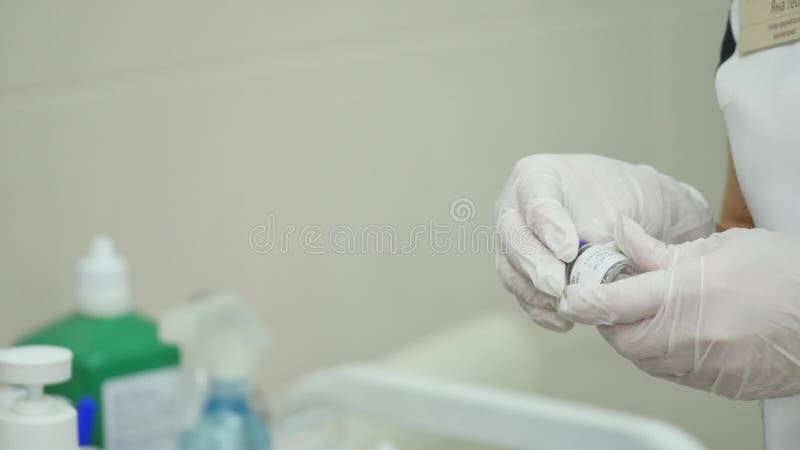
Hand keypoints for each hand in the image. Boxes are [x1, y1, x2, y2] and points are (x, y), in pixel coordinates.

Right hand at [495, 154, 711, 331]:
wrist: (635, 218)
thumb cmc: (626, 203)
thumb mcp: (620, 212)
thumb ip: (596, 242)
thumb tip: (580, 277)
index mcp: (536, 176)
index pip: (534, 201)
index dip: (548, 227)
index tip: (569, 251)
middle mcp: (515, 206)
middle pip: (512, 236)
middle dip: (534, 264)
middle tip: (557, 285)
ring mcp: (513, 239)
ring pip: (509, 268)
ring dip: (535, 291)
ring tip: (565, 304)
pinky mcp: (519, 270)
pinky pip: (520, 292)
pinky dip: (540, 309)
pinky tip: (563, 320)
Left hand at [559, 218, 799, 399]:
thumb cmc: (786, 274)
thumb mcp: (722, 247)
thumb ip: (662, 251)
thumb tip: (623, 237)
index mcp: (690, 292)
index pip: (616, 301)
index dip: (584, 300)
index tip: (570, 298)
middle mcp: (696, 334)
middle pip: (624, 340)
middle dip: (611, 324)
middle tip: (615, 304)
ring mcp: (711, 365)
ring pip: (647, 362)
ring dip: (637, 341)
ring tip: (652, 317)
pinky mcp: (724, 385)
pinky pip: (676, 375)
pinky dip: (665, 357)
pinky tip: (680, 336)